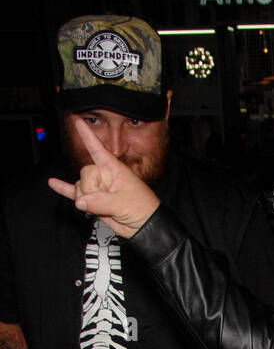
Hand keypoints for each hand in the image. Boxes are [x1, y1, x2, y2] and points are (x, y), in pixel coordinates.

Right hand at [47, 116, 159, 236]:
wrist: (144, 227)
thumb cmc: (142, 209)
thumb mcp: (122, 203)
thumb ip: (99, 202)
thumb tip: (79, 202)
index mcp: (113, 168)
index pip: (97, 148)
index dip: (87, 135)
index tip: (78, 121)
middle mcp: (104, 176)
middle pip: (84, 174)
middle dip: (90, 189)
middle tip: (104, 201)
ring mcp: (98, 188)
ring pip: (79, 188)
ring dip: (85, 200)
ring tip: (102, 207)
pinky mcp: (93, 201)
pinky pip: (74, 193)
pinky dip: (64, 189)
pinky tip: (53, 183)